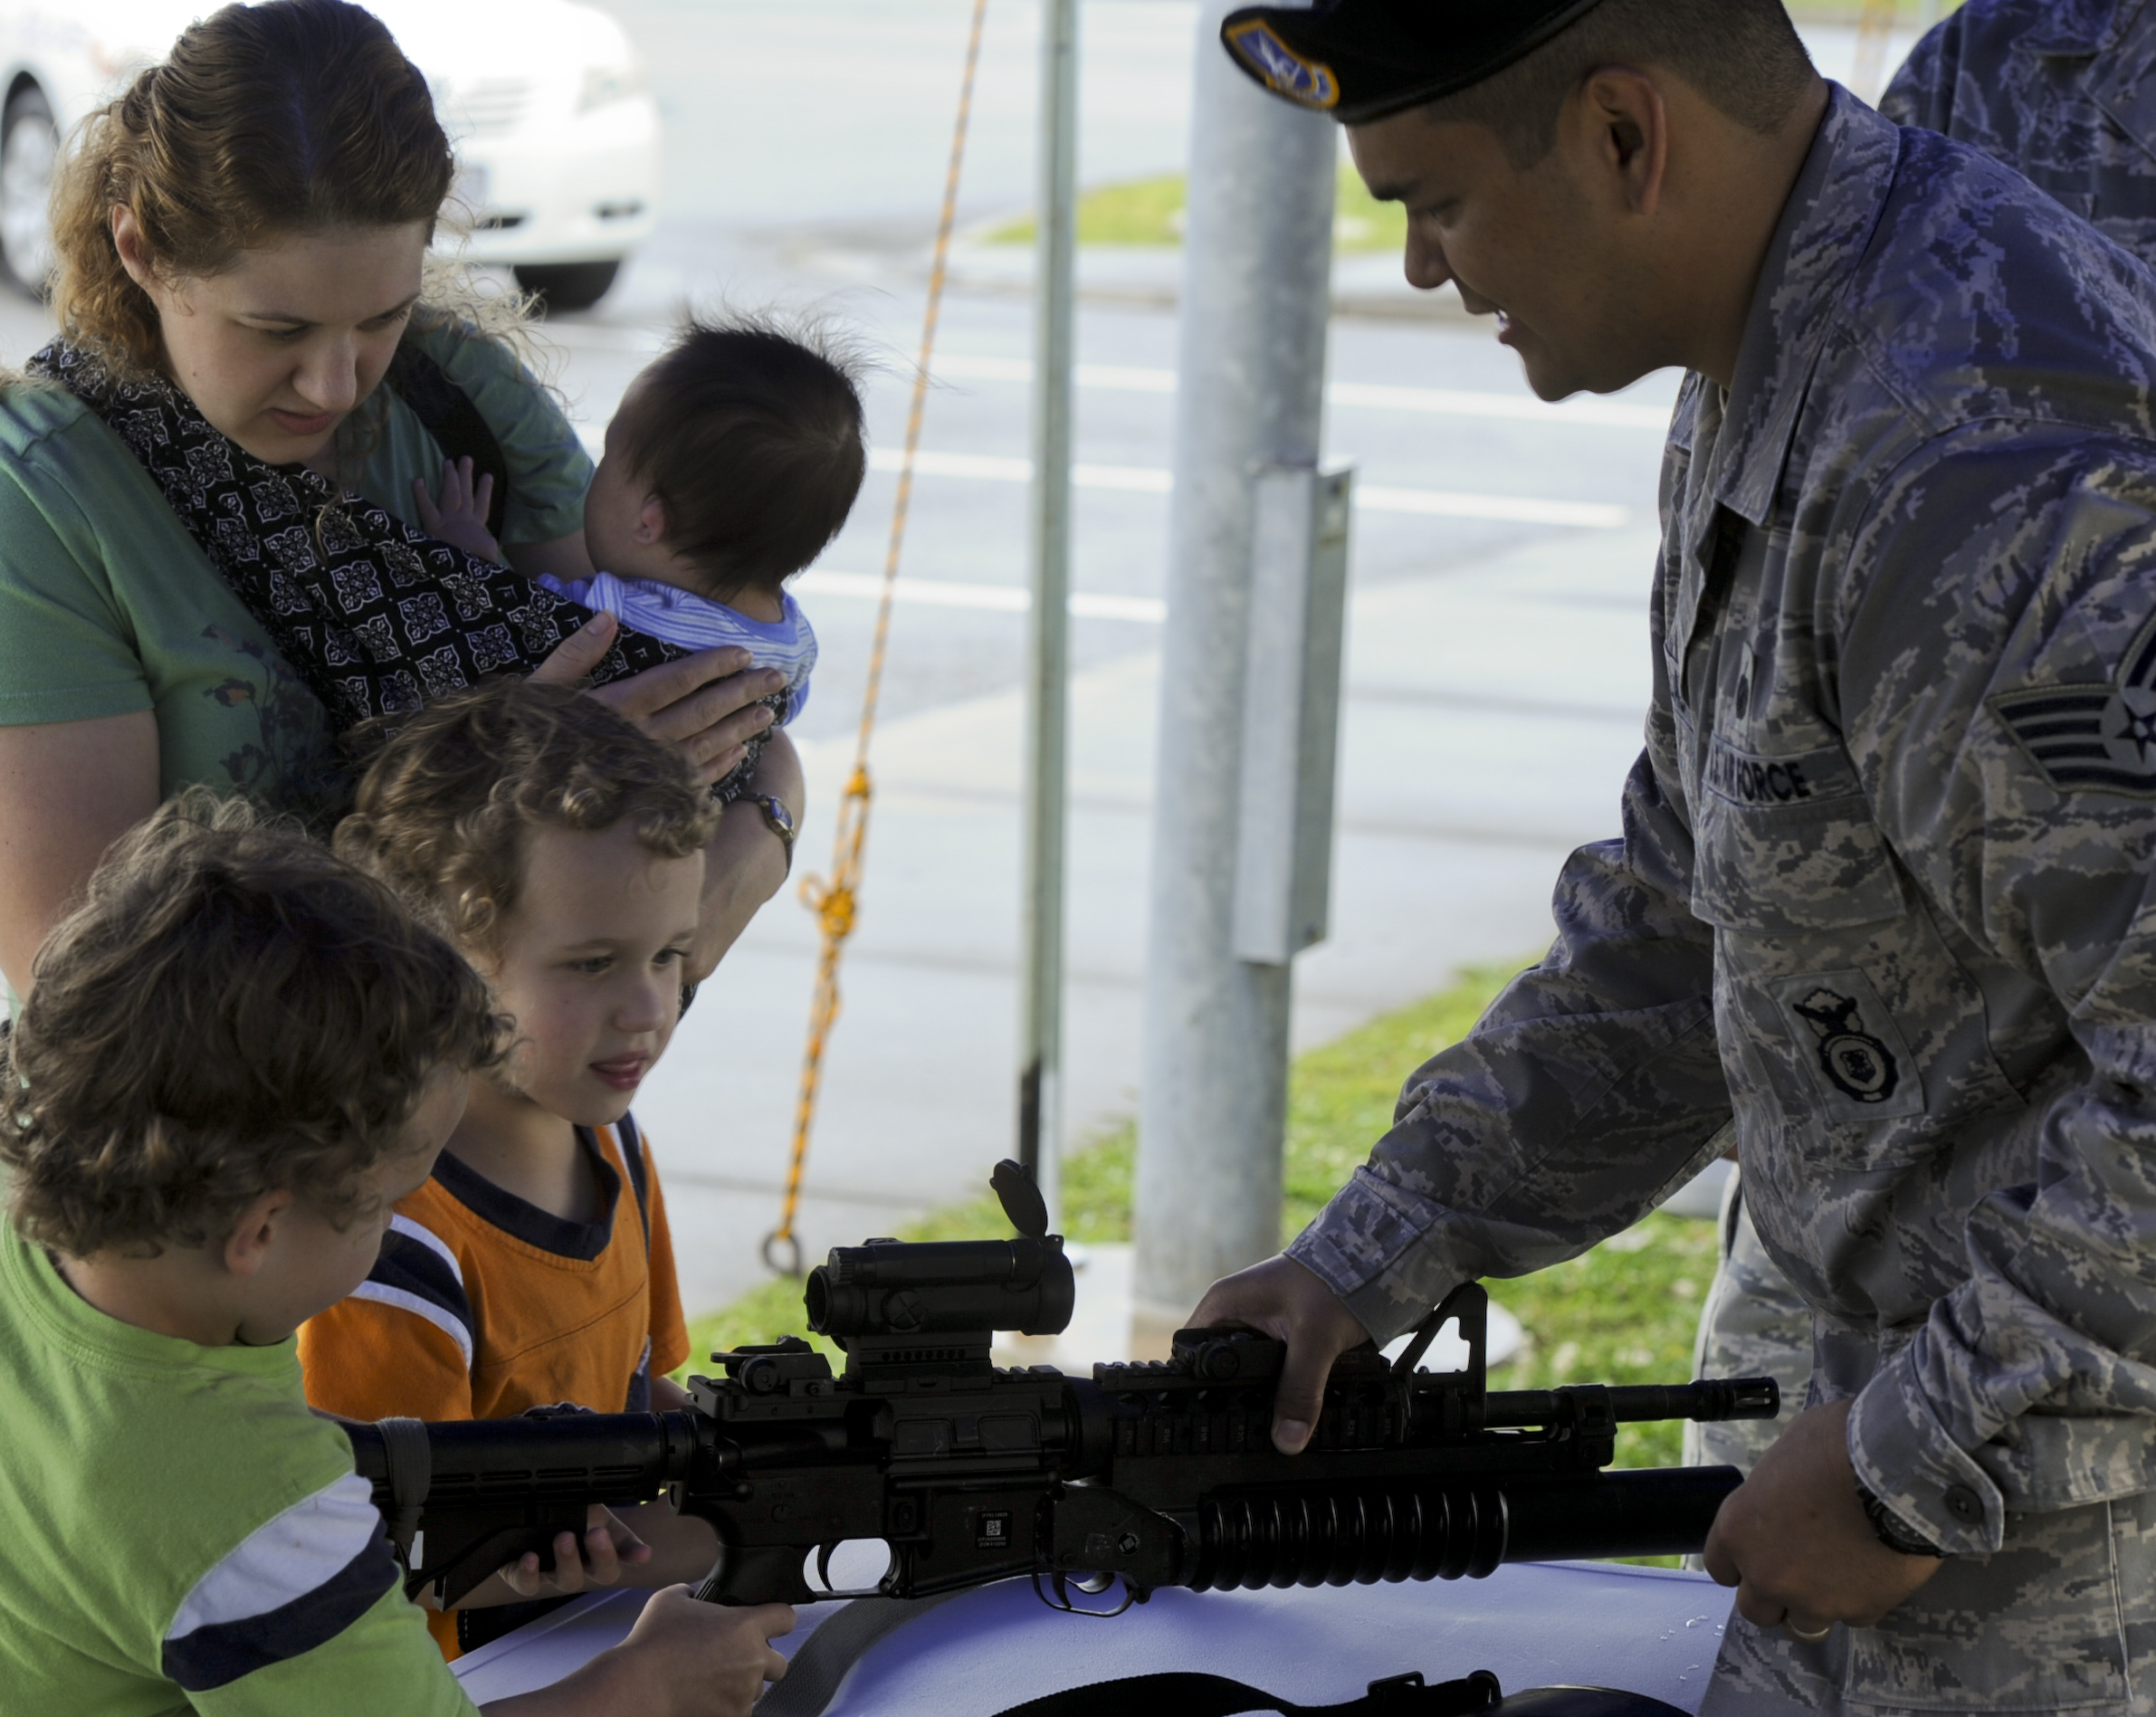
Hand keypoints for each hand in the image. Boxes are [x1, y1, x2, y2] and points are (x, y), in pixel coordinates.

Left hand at [413, 455, 501, 562]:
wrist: (464, 571)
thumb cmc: (476, 564)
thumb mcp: (490, 557)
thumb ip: (490, 546)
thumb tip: (490, 542)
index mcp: (476, 527)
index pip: (482, 505)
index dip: (485, 490)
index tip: (488, 475)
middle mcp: (462, 519)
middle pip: (465, 493)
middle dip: (466, 475)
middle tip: (466, 458)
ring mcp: (448, 520)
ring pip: (450, 493)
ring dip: (450, 477)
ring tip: (449, 461)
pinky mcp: (433, 525)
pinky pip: (426, 507)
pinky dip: (421, 494)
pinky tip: (417, 480)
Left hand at [497, 1505, 652, 1597]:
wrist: (527, 1512)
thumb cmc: (565, 1515)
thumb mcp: (594, 1513)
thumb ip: (615, 1530)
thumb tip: (646, 1553)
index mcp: (600, 1552)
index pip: (626, 1556)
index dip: (632, 1558)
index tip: (642, 1553)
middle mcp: (581, 1568)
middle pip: (601, 1575)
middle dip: (601, 1555)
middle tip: (595, 1532)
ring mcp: (553, 1575)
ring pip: (568, 1581)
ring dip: (569, 1561)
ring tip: (563, 1537)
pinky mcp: (523, 1578)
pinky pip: (529, 1585)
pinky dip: (530, 1573)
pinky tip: (531, 1557)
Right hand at [530, 613, 784, 786]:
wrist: (521, 801)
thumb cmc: (530, 737)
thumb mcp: (541, 689)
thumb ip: (574, 654)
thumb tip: (607, 618)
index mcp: (617, 706)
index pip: (675, 680)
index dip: (712, 666)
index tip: (743, 653)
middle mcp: (639, 738)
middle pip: (701, 710)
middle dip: (741, 692)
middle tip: (777, 677)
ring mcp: (648, 771)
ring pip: (705, 744)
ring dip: (740, 727)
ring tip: (769, 712)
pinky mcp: (649, 798)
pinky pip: (694, 780)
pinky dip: (721, 764)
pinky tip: (741, 751)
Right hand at [580, 1588, 792, 1716]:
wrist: (638, 1685)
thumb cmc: (653, 1641)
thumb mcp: (671, 1599)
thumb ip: (691, 1592)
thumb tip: (693, 1593)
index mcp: (746, 1626)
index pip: (786, 1618)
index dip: (778, 1619)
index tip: (771, 1623)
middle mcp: (753, 1659)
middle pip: (780, 1663)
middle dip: (763, 1662)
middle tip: (738, 1659)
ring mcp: (744, 1692)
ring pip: (757, 1691)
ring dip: (742, 1686)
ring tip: (712, 1680)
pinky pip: (739, 1711)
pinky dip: (727, 1707)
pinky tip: (705, 1697)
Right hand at [1188, 1254, 1373, 1453]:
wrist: (1374, 1264)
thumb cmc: (1334, 1281)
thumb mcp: (1314, 1339)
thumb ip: (1299, 1390)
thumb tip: (1287, 1440)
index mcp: (1224, 1305)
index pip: (1191, 1354)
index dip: (1199, 1388)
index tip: (1214, 1419)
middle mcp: (1236, 1315)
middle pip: (1221, 1370)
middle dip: (1237, 1400)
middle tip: (1250, 1431)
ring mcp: (1260, 1327)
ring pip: (1250, 1376)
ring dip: (1265, 1397)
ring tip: (1276, 1426)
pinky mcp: (1284, 1338)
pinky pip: (1275, 1374)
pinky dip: (1286, 1390)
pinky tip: (1296, 1410)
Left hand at [1702, 1399, 1943, 1637]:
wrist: (1899, 1473)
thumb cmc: (1837, 1446)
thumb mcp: (1787, 1451)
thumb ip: (1773, 1488)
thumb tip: (1781, 1493)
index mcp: (1739, 1530)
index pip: (1720, 1567)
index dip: (1740, 1561)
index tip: (1758, 1553)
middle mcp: (1767, 1573)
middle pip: (1755, 1609)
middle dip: (1772, 1593)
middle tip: (1796, 1572)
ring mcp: (1813, 1600)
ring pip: (1802, 1625)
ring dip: (1811, 1608)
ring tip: (1833, 1582)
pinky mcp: (1859, 1611)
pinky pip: (1851, 1617)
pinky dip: (1858, 1602)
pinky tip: (1870, 1574)